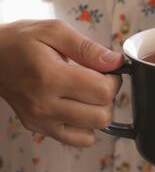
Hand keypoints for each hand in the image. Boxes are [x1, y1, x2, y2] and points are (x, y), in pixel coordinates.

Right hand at [0, 20, 122, 146]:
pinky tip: (79, 108)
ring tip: (87, 94)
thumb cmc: (21, 41)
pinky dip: (87, 127)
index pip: (102, 92)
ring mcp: (41, 121)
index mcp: (50, 77)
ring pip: (93, 130)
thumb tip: (116, 62)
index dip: (114, 80)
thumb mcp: (55, 31)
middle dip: (108, 97)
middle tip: (99, 82)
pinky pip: (78, 140)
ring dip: (99, 112)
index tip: (107, 71)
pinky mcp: (39, 128)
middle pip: (101, 116)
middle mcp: (45, 105)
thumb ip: (88, 48)